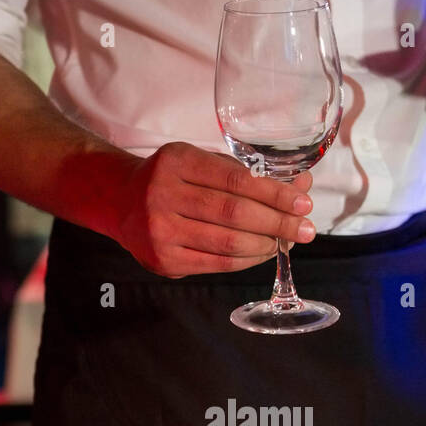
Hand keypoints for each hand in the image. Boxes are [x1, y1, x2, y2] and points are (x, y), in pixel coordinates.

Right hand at [112, 141, 314, 276]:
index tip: (303, 202)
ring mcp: (160, 231)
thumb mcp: (200, 162)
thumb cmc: (170, 180)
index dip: (274, 193)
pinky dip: (246, 259)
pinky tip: (261, 252)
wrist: (120, 202)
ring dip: (265, 244)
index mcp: (176, 162)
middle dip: (278, 223)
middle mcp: (163, 195)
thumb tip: (300, 185)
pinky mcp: (164, 260)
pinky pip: (217, 263)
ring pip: (228, 243)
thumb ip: (245, 172)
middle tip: (305, 228)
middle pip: (235, 213)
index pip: (236, 180)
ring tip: (284, 241)